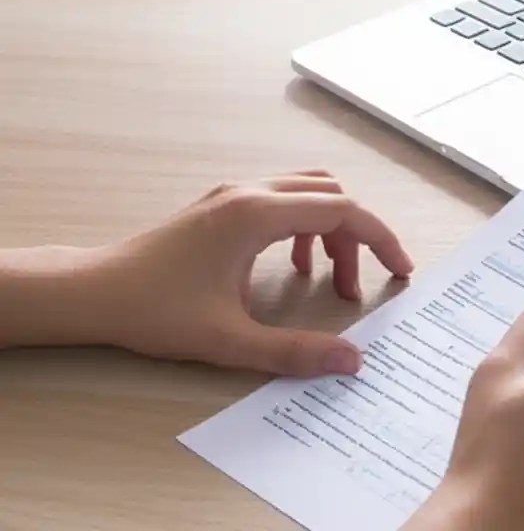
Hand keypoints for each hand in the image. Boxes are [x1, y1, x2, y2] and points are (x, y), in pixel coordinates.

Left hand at [90, 171, 413, 375]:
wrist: (93, 293)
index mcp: (257, 214)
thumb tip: (352, 361)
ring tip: (331, 282)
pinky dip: (304, 228)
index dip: (380, 240)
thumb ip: (295, 351)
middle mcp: (249, 193)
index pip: (343, 210)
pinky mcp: (220, 206)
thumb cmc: (155, 312)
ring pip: (307, 194)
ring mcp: (232, 195)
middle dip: (357, 238)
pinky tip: (293, 268)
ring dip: (330, 232)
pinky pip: (282, 202)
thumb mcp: (230, 341)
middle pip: (330, 196)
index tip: (400, 272)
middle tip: (362, 287)